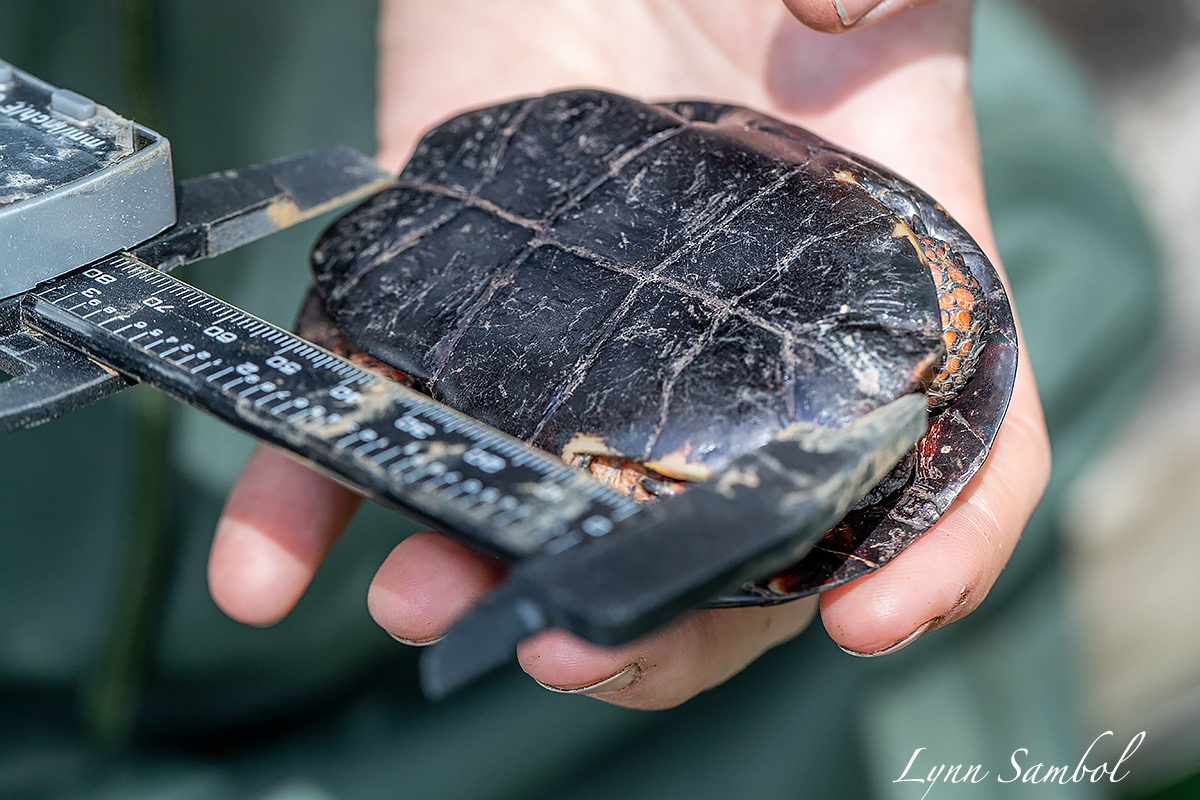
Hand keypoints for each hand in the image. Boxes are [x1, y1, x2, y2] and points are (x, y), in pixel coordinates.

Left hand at [209, 0, 1048, 708]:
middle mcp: (716, 368)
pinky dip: (309, 499)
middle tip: (575, 645)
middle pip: (711, 548)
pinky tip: (261, 570)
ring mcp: (569, 357)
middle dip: (650, 623)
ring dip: (477, 579)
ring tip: (421, 599)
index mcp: (861, 314)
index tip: (867, 615)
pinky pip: (371, 416)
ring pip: (542, 515)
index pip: (939, 467)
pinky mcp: (437, 312)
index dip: (933, 555)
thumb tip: (832, 13)